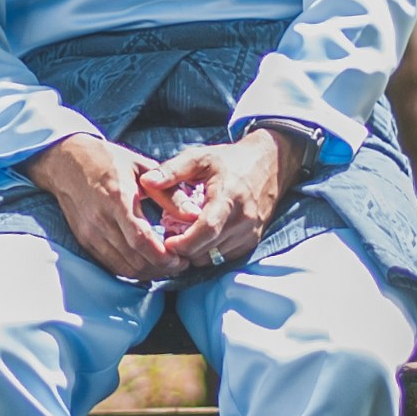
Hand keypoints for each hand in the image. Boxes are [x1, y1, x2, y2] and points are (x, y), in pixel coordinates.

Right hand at [23, 134, 183, 281]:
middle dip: (162, 269)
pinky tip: (146, 263)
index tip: (182, 259)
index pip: (141, 241)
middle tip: (181, 264)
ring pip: (123, 268)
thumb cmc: (108, 160)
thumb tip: (194, 215)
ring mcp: (90, 233)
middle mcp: (101, 220)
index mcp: (117, 199)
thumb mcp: (143, 167)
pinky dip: (132, 270)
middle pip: (134, 260)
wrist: (66, 161)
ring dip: (148, 273)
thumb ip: (169, 194)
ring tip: (167, 265)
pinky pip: (111, 265)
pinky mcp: (85, 240)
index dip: (164, 257)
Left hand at [142, 128, 298, 271]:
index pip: (207, 230)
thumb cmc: (230, 160)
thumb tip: (146, 182)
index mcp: (228, 197)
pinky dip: (209, 252)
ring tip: (185, 234)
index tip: (167, 241)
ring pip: (214, 258)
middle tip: (170, 236)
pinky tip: (202, 236)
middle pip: (208, 249)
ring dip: (196, 252)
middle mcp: (243, 219)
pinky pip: (225, 258)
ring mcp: (250, 232)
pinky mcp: (252, 241)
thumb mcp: (200, 157)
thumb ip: (171, 170)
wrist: (270, 164)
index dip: (184, 242)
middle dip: (184, 249)